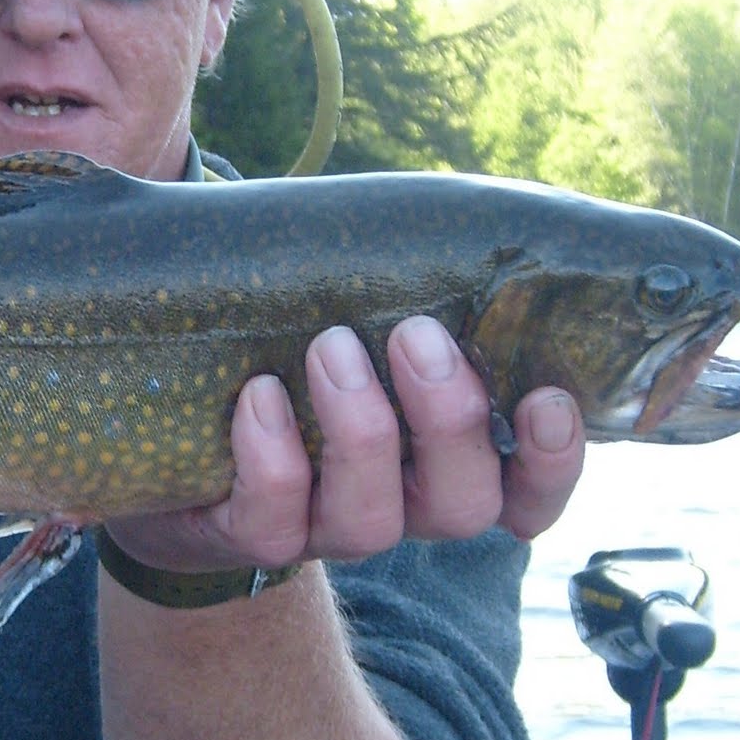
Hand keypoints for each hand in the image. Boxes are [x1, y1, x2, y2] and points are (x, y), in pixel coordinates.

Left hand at [104, 317, 584, 574]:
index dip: (554, 460)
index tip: (546, 396)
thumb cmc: (296, 352)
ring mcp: (328, 528)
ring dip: (359, 429)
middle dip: (448, 418)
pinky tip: (258, 394)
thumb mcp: (357, 313)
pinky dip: (271, 455)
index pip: (530, 490)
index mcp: (447, 458)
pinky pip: (275, 519)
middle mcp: (402, 505)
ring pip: (371, 520)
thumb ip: (405, 277)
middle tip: (414, 334)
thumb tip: (454, 203)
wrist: (185, 441)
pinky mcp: (256, 536)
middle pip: (464, 502)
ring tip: (329, 346)